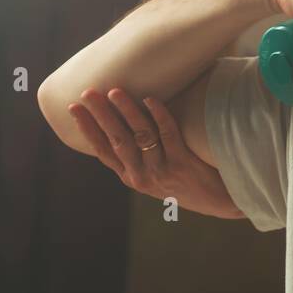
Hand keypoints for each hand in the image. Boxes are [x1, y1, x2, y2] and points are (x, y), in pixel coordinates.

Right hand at [68, 88, 244, 218]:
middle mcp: (142, 176)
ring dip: (126, 111)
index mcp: (131, 176)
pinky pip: (168, 134)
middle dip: (101, 115)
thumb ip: (140, 155)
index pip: (102, 150)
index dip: (87, 129)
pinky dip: (159, 115)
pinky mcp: (182, 164)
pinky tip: (151, 99)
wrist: (218, 201)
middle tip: (89, 92)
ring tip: (115, 91)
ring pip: (140, 135)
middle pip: (117, 140)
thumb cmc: (186, 181)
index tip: (74, 107)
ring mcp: (161, 170)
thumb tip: (125, 120)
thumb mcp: (155, 174)